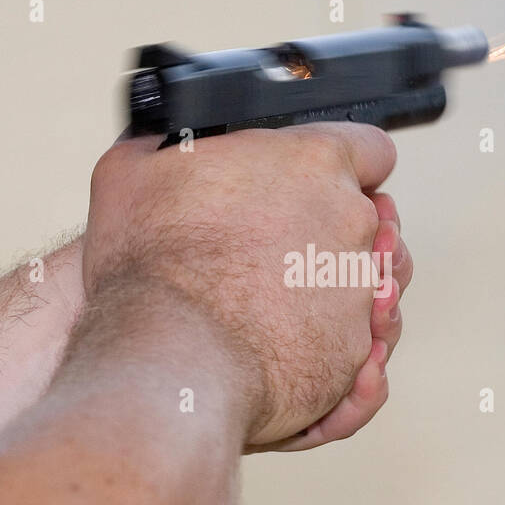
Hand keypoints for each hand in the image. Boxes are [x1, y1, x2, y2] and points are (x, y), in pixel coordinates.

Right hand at [83, 123, 398, 445]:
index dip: (346, 167)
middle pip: (374, 223)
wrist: (168, 360)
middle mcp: (351, 223)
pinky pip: (356, 349)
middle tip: (285, 252)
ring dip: (337, 294)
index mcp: (312, 164)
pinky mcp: (351, 352)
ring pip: (372, 290)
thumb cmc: (152, 268)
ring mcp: (358, 292)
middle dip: (337, 236)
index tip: (319, 186)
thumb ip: (162, 148)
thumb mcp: (130, 175)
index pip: (369, 149)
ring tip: (283, 307)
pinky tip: (289, 348)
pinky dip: (328, 349)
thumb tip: (156, 145)